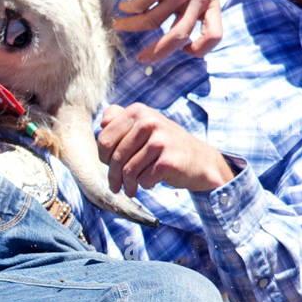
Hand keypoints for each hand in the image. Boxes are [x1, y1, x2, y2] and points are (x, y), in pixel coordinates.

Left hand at [98, 103, 235, 194]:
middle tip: (115, 186)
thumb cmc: (163, 147)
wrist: (200, 160)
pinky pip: (144, 179)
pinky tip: (151, 183)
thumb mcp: (142, 127)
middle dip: (114, 176)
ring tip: (131, 189)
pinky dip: (145, 185)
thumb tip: (101, 122)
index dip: (103, 157)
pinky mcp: (169, 160)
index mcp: (138, 111)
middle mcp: (149, 121)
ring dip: (128, 185)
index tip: (109, 166)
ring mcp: (161, 140)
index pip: (104, 139)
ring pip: (128, 170)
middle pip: (116, 157)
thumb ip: (120, 120)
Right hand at [108, 0, 221, 62]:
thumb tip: (181, 46)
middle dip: (158, 52)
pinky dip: (128, 12)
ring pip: (152, 25)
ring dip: (132, 27)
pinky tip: (124, 5)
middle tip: (142, 59)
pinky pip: (140, 11)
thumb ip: (188, 12)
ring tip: (120, 24)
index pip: (214, 34)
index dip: (200, 50)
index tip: (183, 51)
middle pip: (179, 37)